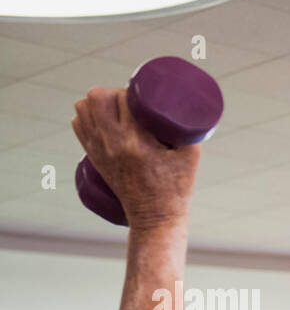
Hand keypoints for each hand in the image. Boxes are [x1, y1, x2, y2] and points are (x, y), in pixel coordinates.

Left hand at [71, 88, 198, 229]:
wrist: (155, 218)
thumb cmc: (176, 188)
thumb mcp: (190, 157)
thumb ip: (189, 130)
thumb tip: (187, 107)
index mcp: (136, 142)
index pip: (125, 98)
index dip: (135, 91)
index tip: (146, 96)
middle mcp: (112, 144)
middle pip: (97, 96)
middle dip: (114, 92)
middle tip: (131, 102)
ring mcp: (99, 150)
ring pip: (82, 107)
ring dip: (98, 102)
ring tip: (117, 110)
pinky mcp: (93, 156)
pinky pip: (77, 123)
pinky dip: (87, 115)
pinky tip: (103, 120)